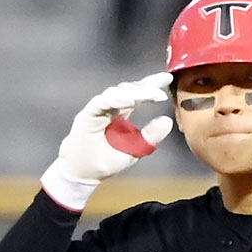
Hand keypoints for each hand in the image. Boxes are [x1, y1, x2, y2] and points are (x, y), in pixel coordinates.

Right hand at [41, 72, 173, 209]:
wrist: (84, 173)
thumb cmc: (107, 161)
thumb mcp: (135, 150)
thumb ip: (150, 136)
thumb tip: (168, 120)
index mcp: (121, 113)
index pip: (137, 94)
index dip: (151, 85)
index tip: (167, 78)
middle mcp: (110, 107)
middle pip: (128, 89)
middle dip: (146, 86)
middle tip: (161, 88)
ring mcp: (99, 109)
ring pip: (117, 93)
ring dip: (135, 93)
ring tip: (151, 94)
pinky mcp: (88, 114)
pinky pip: (102, 102)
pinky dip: (116, 99)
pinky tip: (131, 100)